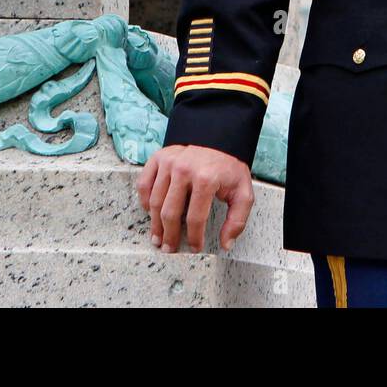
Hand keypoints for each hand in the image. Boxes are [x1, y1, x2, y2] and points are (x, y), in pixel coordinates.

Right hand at [137, 143, 254, 252]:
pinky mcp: (159, 157)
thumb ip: (237, 219)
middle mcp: (184, 170)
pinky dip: (145, 200)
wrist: (219, 137)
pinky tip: (150, 211)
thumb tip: (226, 244)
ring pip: (155, 201)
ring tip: (157, 237)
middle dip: (169, 236)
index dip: (194, 238)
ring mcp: (169, 163)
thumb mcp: (242, 191)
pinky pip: (144, 183)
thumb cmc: (229, 166)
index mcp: (206, 179)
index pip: (195, 218)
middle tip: (169, 249)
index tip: (195, 248)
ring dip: (155, 224)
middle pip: (170, 213)